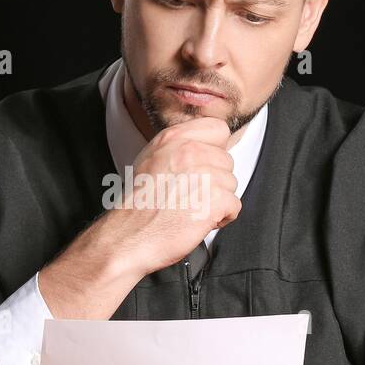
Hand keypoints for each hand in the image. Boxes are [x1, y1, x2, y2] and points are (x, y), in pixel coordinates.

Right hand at [104, 116, 240, 275]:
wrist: (130, 235)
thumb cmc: (138, 204)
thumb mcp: (151, 159)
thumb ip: (179, 147)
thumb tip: (203, 147)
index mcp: (174, 138)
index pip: (218, 129)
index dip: (215, 149)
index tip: (204, 164)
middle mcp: (190, 152)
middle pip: (227, 160)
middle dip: (215, 179)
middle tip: (192, 193)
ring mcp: (204, 175)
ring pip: (231, 183)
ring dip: (217, 199)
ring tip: (193, 208)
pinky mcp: (215, 200)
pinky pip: (234, 205)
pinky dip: (222, 217)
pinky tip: (200, 220)